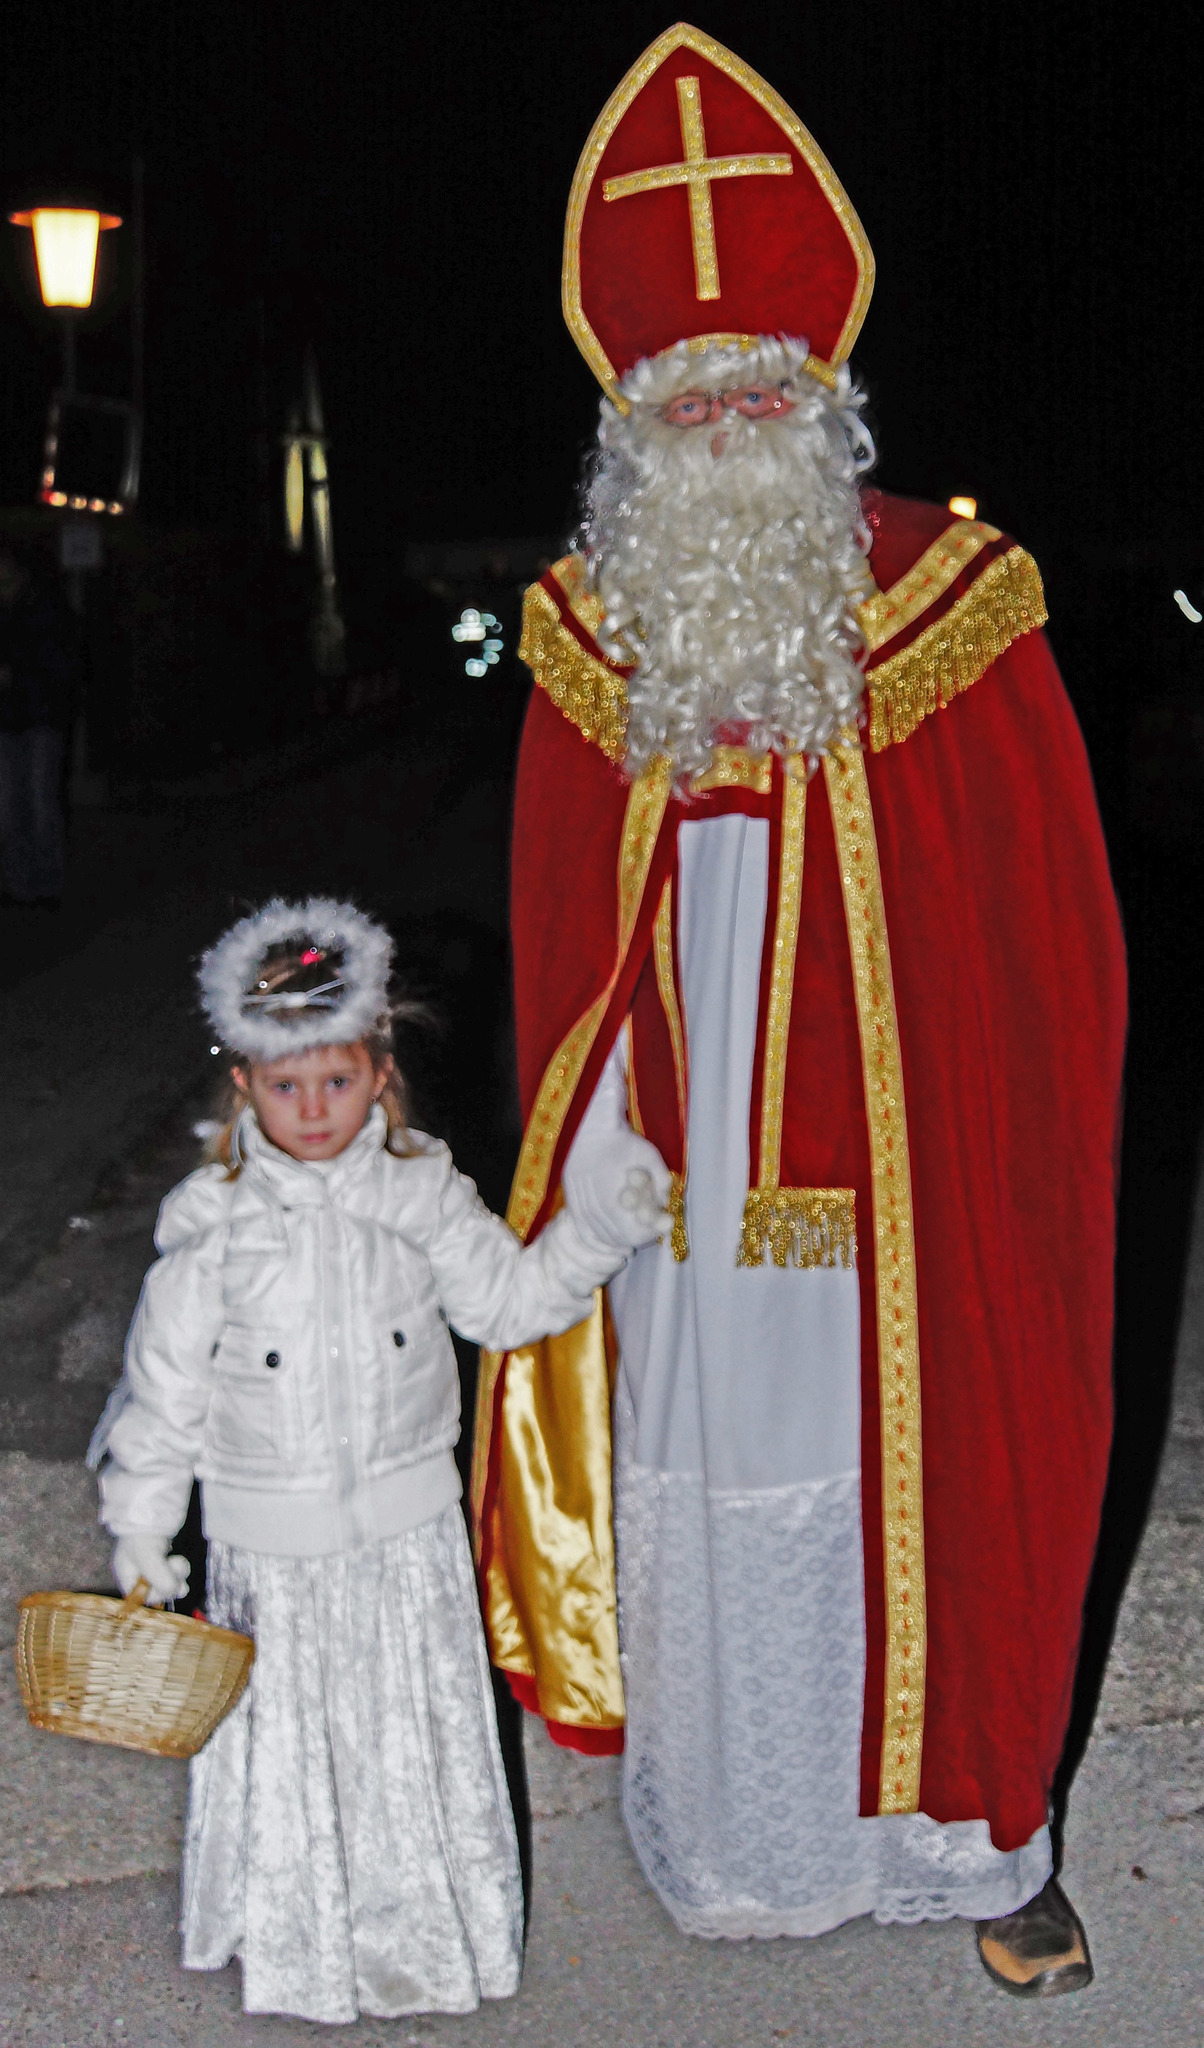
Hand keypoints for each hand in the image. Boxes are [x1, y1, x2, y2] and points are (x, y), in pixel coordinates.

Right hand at [111, 1533, 189, 1605]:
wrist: (151, 1508)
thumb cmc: (143, 1533)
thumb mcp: (148, 1556)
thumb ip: (160, 1577)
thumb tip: (176, 1590)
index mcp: (126, 1576)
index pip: (139, 1599)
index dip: (155, 1596)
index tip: (166, 1586)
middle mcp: (137, 1575)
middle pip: (156, 1593)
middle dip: (170, 1583)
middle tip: (175, 1568)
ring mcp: (150, 1568)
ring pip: (168, 1583)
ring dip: (178, 1575)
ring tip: (178, 1560)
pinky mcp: (162, 1561)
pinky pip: (174, 1574)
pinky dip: (179, 1569)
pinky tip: (179, 1560)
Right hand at [563, 1124, 673, 1250]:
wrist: (589, 1129)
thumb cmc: (620, 1141)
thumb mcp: (649, 1155)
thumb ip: (661, 1181)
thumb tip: (666, 1204)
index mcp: (612, 1203)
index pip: (635, 1235)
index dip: (651, 1233)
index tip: (660, 1223)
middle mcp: (594, 1212)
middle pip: (619, 1239)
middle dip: (638, 1233)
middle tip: (649, 1225)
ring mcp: (581, 1210)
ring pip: (602, 1237)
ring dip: (620, 1237)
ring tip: (632, 1228)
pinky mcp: (572, 1205)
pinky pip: (585, 1232)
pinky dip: (599, 1237)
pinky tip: (611, 1236)